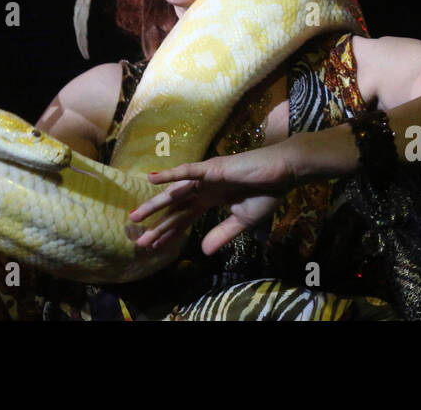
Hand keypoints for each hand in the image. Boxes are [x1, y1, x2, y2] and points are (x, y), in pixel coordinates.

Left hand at [128, 141, 299, 255]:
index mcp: (211, 199)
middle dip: (158, 225)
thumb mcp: (243, 220)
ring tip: (136, 216)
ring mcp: (206, 177)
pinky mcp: (213, 168)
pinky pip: (188, 172)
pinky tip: (153, 179)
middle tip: (138, 241)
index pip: (184, 218)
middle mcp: (204, 188)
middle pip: (175, 209)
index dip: (169, 232)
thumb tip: (202, 252)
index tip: (153, 246)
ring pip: (175, 193)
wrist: (284, 172)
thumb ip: (222, 234)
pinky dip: (170, 175)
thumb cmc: (267, 192)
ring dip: (155, 205)